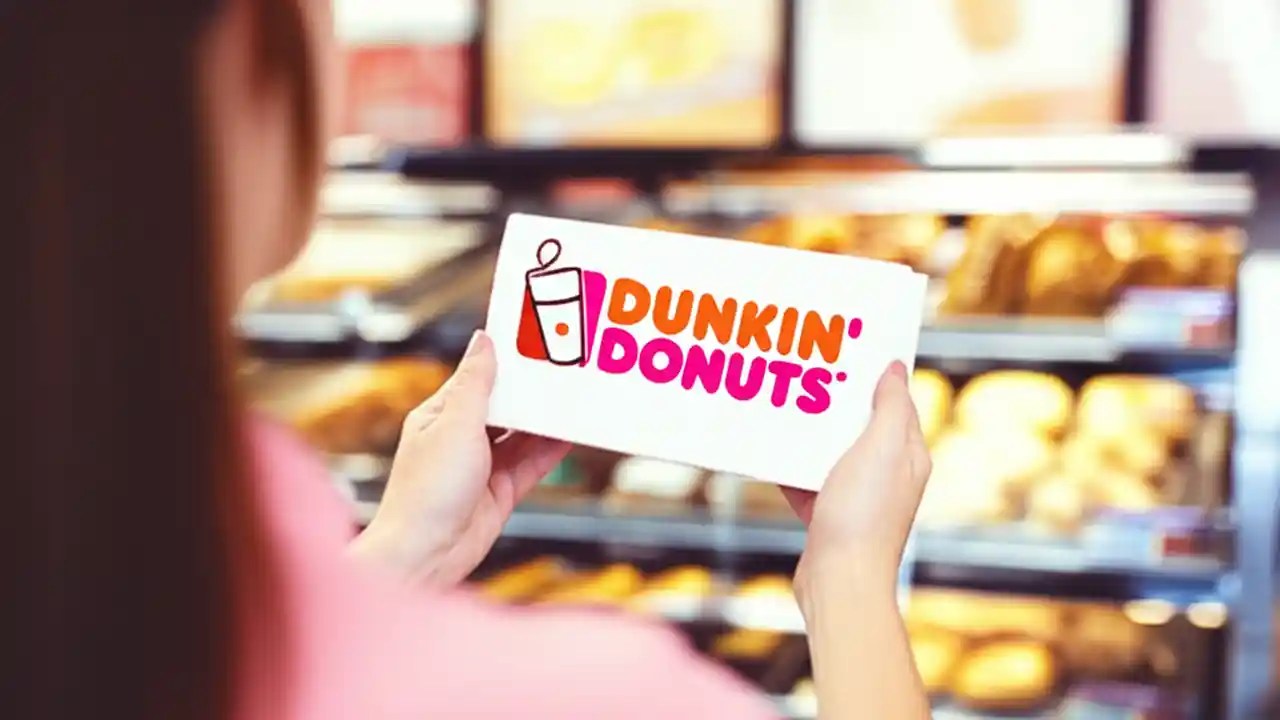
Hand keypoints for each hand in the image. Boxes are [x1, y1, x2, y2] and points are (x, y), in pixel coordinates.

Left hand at [349, 331, 570, 585]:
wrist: (425, 556)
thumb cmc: (427, 491)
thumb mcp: (455, 424)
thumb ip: (476, 383)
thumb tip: (483, 339)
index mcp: (440, 415)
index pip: (478, 379)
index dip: (507, 363)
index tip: (536, 343)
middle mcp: (460, 439)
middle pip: (504, 407)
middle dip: (531, 392)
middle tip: (565, 370)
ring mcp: (481, 467)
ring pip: (521, 436)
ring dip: (545, 421)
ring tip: (575, 399)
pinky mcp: (499, 493)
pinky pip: (531, 465)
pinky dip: (550, 450)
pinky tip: (570, 434)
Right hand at [782, 361, 931, 605]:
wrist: (839, 582)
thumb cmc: (864, 516)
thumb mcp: (881, 450)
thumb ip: (891, 407)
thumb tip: (896, 368)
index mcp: (906, 454)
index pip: (896, 402)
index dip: (876, 374)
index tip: (848, 348)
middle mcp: (886, 474)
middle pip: (859, 425)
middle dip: (835, 400)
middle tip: (806, 370)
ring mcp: (856, 497)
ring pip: (830, 452)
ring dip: (809, 432)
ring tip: (784, 403)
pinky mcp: (827, 516)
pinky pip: (806, 481)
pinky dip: (789, 467)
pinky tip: (769, 450)